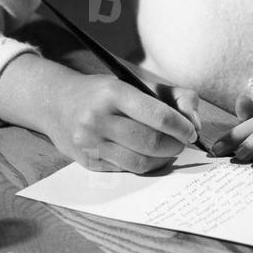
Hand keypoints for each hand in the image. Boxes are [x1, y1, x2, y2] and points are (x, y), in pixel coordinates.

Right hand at [0, 54, 201, 173]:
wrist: (56, 102)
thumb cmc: (103, 91)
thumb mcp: (136, 82)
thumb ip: (173, 96)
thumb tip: (195, 121)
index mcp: (113, 92)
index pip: (157, 116)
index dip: (181, 126)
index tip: (191, 131)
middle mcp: (97, 118)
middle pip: (151, 142)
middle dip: (175, 145)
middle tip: (182, 142)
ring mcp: (90, 143)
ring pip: (139, 162)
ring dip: (162, 159)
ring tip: (168, 150)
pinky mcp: (87, 162)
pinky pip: (125, 170)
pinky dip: (144, 166)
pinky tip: (148, 156)